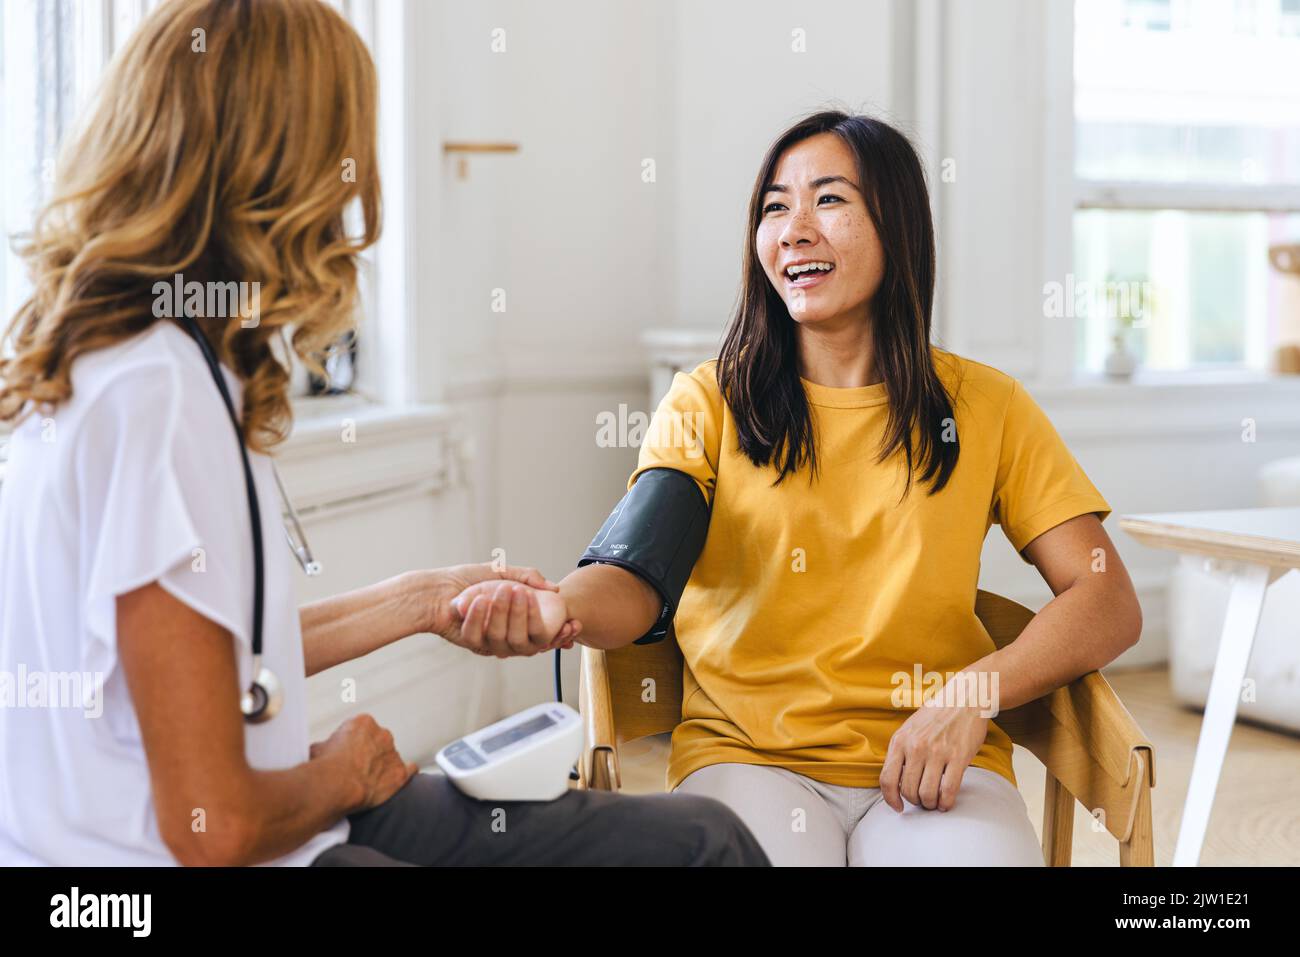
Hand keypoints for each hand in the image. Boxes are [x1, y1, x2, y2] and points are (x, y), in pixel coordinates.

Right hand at [311, 714, 417, 812]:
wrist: (335, 785)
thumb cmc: (323, 766)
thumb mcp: (317, 748)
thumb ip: (326, 746)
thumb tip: (321, 750)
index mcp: (363, 722)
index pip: (361, 731)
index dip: (352, 746)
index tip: (344, 757)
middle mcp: (382, 733)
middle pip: (378, 742)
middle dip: (369, 754)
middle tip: (356, 770)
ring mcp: (393, 753)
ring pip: (390, 758)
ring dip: (382, 766)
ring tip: (368, 781)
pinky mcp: (400, 773)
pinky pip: (410, 769)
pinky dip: (409, 771)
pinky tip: (408, 772)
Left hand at [450, 581, 580, 657]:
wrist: (436, 589)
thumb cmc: (468, 580)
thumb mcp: (502, 572)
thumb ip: (528, 577)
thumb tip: (554, 589)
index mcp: (519, 622)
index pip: (547, 634)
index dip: (562, 634)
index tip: (572, 624)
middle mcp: (508, 636)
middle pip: (528, 640)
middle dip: (528, 615)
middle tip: (525, 595)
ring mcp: (491, 642)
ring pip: (505, 638)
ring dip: (504, 614)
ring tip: (503, 591)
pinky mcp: (472, 643)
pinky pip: (479, 636)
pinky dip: (480, 617)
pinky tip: (480, 599)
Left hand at [879, 700, 988, 812]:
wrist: (964, 699)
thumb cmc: (936, 716)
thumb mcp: (909, 729)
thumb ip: (901, 752)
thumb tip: (895, 782)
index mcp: (900, 740)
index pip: (887, 779)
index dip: (890, 799)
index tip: (898, 807)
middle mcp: (916, 747)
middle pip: (908, 790)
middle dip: (915, 802)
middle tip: (922, 801)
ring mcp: (937, 752)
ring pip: (927, 794)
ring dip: (930, 804)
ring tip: (934, 802)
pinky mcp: (958, 757)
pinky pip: (949, 790)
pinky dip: (946, 803)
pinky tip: (946, 802)